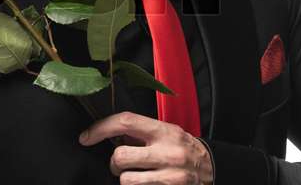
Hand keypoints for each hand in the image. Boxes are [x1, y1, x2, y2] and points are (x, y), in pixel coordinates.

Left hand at [79, 111, 214, 184]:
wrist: (214, 170)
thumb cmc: (185, 150)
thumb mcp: (168, 134)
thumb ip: (143, 133)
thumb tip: (111, 134)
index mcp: (164, 132)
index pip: (126, 122)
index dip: (101, 128)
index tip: (86, 136)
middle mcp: (168, 152)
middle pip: (120, 156)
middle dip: (114, 163)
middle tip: (122, 164)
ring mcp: (170, 176)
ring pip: (125, 180)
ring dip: (125, 180)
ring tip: (137, 177)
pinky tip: (146, 184)